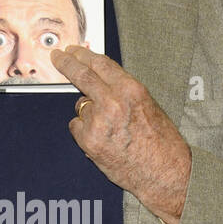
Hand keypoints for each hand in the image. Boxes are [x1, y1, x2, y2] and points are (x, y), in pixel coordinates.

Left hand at [50, 44, 191, 223]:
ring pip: (80, 106)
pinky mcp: (89, 141)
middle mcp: (113, 103)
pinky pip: (77, 127)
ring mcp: (98, 122)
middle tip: (58, 58)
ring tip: (108, 127)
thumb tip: (101, 80)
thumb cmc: (162, 143)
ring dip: (87, 112)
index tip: (73, 51)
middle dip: (66, 63)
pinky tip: (103, 139)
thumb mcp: (148, 106)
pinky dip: (84, 131)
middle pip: (81, 75)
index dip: (83, 54)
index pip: (100, 63)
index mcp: (131, 90)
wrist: (164, 173)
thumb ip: (123, 91)